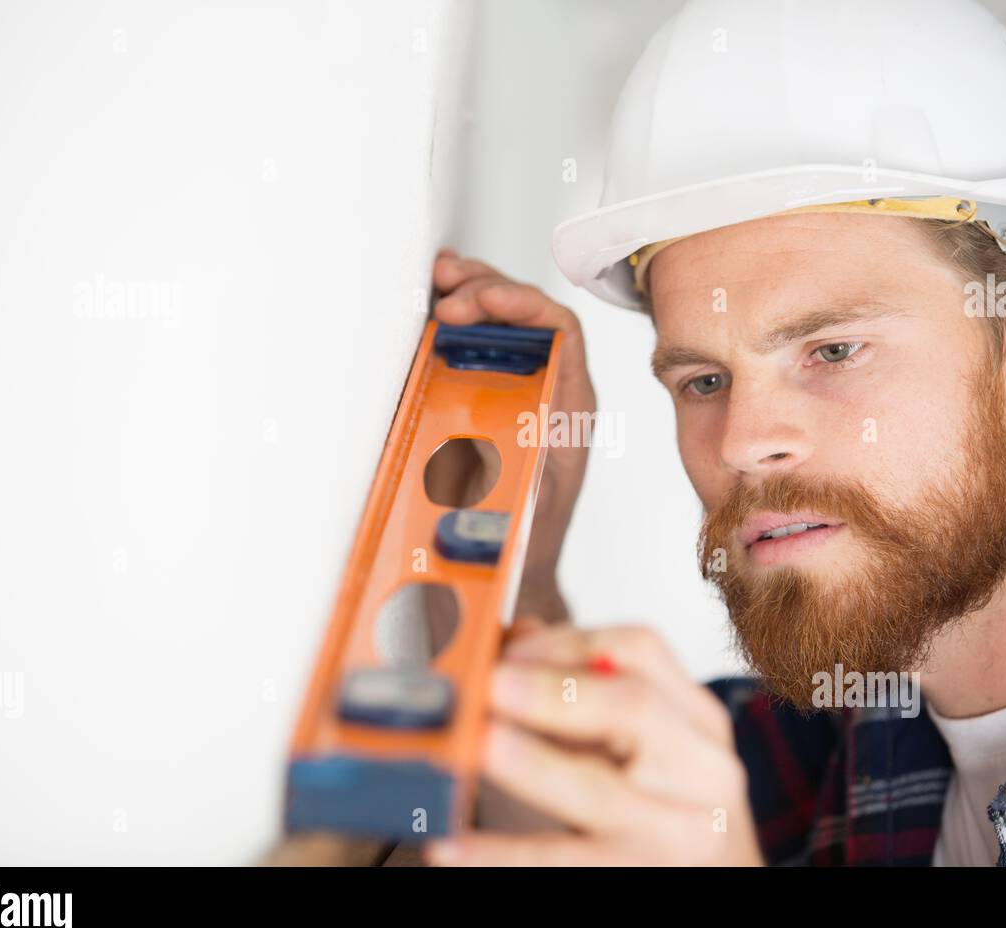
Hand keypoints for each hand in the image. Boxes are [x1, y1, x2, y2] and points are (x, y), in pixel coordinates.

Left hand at [423, 621, 765, 865]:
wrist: (714, 882)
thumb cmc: (664, 809)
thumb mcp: (639, 744)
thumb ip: (578, 691)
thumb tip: (508, 640)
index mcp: (696, 716)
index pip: (638, 650)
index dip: (563, 643)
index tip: (504, 651)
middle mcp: (701, 768)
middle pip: (633, 708)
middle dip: (553, 693)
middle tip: (491, 687)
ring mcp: (677, 831)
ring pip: (598, 791)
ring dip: (528, 764)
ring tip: (478, 746)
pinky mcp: (639, 879)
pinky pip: (564, 865)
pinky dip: (501, 855)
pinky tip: (453, 845)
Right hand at [431, 250, 594, 620]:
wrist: (518, 567)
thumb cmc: (522, 542)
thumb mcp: (517, 512)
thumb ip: (504, 483)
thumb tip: (471, 460)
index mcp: (569, 406)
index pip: (561, 331)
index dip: (524, 306)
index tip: (481, 302)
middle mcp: (552, 389)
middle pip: (531, 316)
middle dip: (488, 291)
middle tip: (447, 291)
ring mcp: (522, 390)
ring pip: (506, 324)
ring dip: (474, 293)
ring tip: (441, 281)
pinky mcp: (493, 397)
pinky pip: (481, 346)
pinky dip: (458, 320)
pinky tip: (435, 306)